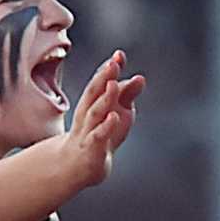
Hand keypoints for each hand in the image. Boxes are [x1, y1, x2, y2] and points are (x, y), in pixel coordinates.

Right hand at [60, 50, 144, 189]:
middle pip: (93, 92)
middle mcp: (88, 113)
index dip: (108, 69)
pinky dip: (105, 127)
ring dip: (104, 98)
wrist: (79, 166)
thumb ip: (127, 94)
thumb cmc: (100, 133)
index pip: (100, 82)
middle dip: (103, 77)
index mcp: (93, 102)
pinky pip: (97, 136)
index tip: (119, 55)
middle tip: (114, 63)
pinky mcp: (92, 149)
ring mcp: (88, 131)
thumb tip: (140, 77)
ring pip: (94, 112)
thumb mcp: (117, 111)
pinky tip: (114, 118)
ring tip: (115, 84)